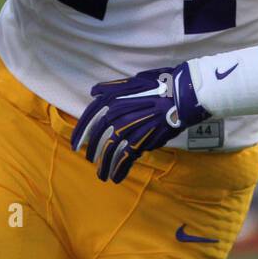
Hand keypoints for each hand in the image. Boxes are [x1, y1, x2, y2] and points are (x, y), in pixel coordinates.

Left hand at [71, 63, 210, 182]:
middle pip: (98, 136)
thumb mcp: (134, 80)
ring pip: (110, 150)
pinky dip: (120, 169)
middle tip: (88, 158)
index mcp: (114, 99)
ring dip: (104, 164)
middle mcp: (118, 114)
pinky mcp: (142, 141)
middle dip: (91, 149)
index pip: (90, 116)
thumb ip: (112, 88)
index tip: (74, 142)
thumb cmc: (161, 84)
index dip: (80, 130)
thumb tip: (94, 91)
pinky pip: (126, 158)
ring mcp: (129, 129)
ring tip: (101, 175)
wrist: (182, 95)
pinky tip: (116, 178)